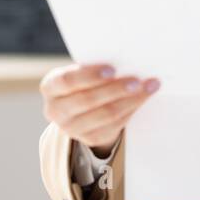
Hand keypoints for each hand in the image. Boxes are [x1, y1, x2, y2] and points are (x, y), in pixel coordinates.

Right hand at [40, 63, 159, 153]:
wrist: (82, 109)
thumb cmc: (85, 81)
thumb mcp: (82, 72)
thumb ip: (96, 68)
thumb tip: (127, 61)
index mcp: (50, 87)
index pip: (67, 81)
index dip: (90, 75)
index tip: (113, 69)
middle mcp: (55, 110)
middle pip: (88, 99)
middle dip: (115, 89)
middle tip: (137, 80)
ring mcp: (72, 128)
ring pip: (106, 114)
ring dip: (131, 99)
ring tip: (148, 87)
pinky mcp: (90, 138)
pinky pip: (115, 124)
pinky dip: (132, 109)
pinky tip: (143, 98)